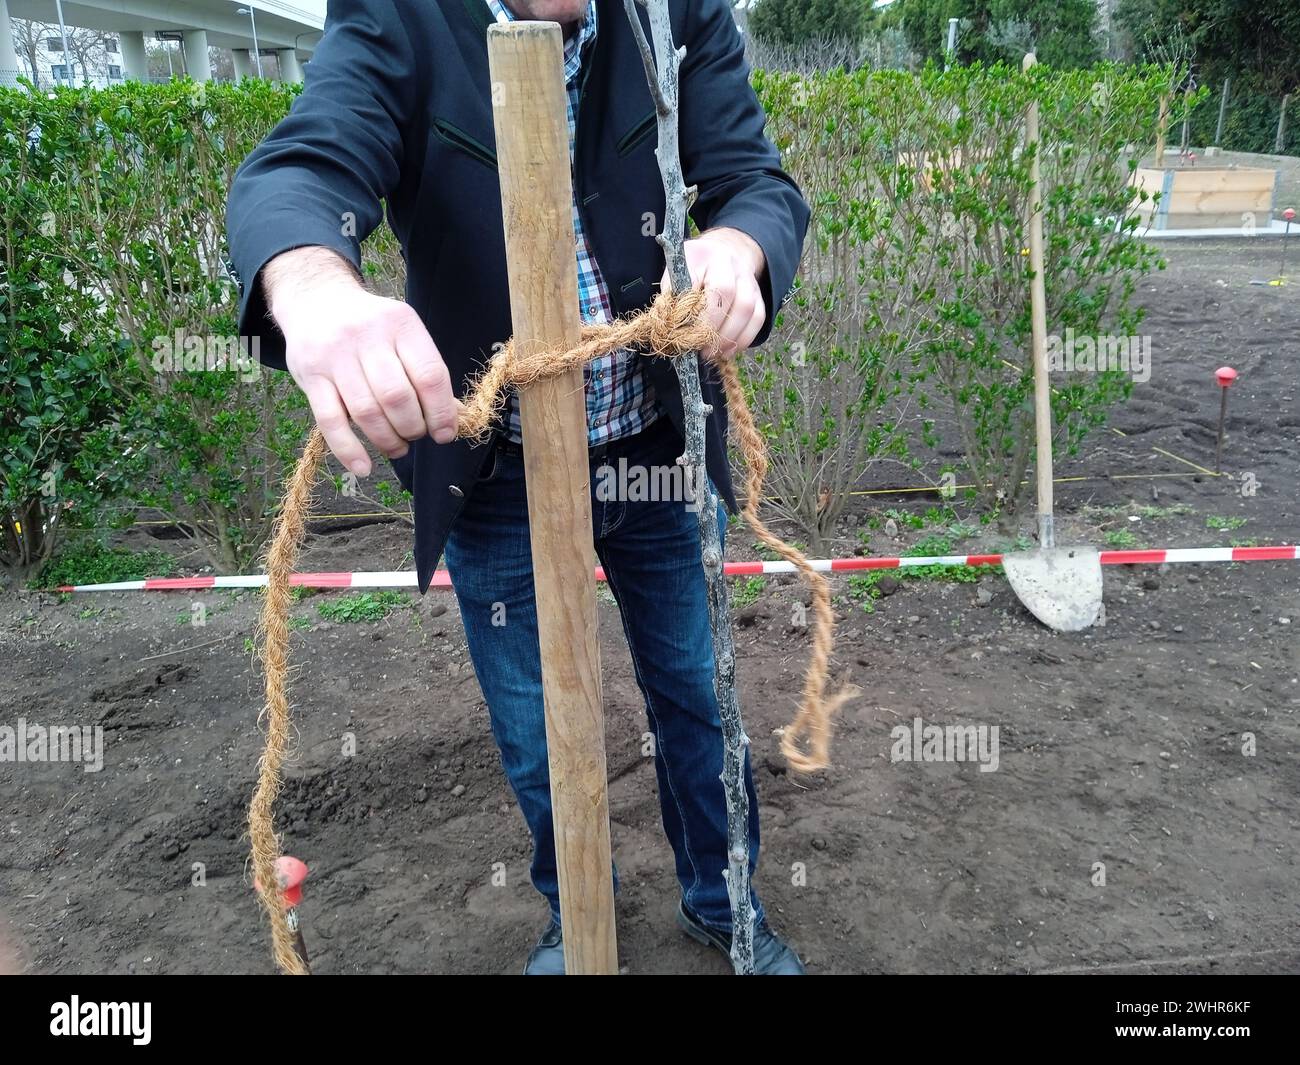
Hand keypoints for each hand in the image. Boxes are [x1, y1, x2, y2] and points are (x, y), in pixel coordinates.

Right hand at [264, 247, 460, 477]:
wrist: (315, 299)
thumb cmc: (371, 327)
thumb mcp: (402, 333)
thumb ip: (424, 371)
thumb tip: (453, 418)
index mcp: (400, 323)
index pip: (429, 375)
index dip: (441, 412)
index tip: (445, 434)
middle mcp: (367, 336)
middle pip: (397, 397)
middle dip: (413, 428)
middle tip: (416, 436)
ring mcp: (335, 355)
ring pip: (366, 412)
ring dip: (387, 440)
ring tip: (397, 447)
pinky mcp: (309, 375)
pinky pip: (330, 421)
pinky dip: (348, 450)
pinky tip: (363, 467)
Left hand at [659, 227, 765, 361]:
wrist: (720, 250)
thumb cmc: (691, 268)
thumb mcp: (674, 274)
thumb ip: (671, 298)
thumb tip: (668, 327)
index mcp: (710, 258)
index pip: (715, 288)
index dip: (703, 317)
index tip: (689, 336)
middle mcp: (734, 266)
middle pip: (735, 300)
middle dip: (717, 330)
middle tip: (701, 349)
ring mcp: (749, 281)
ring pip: (750, 311)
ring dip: (731, 338)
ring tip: (714, 353)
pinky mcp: (758, 295)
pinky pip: (758, 319)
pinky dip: (744, 339)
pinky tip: (728, 351)